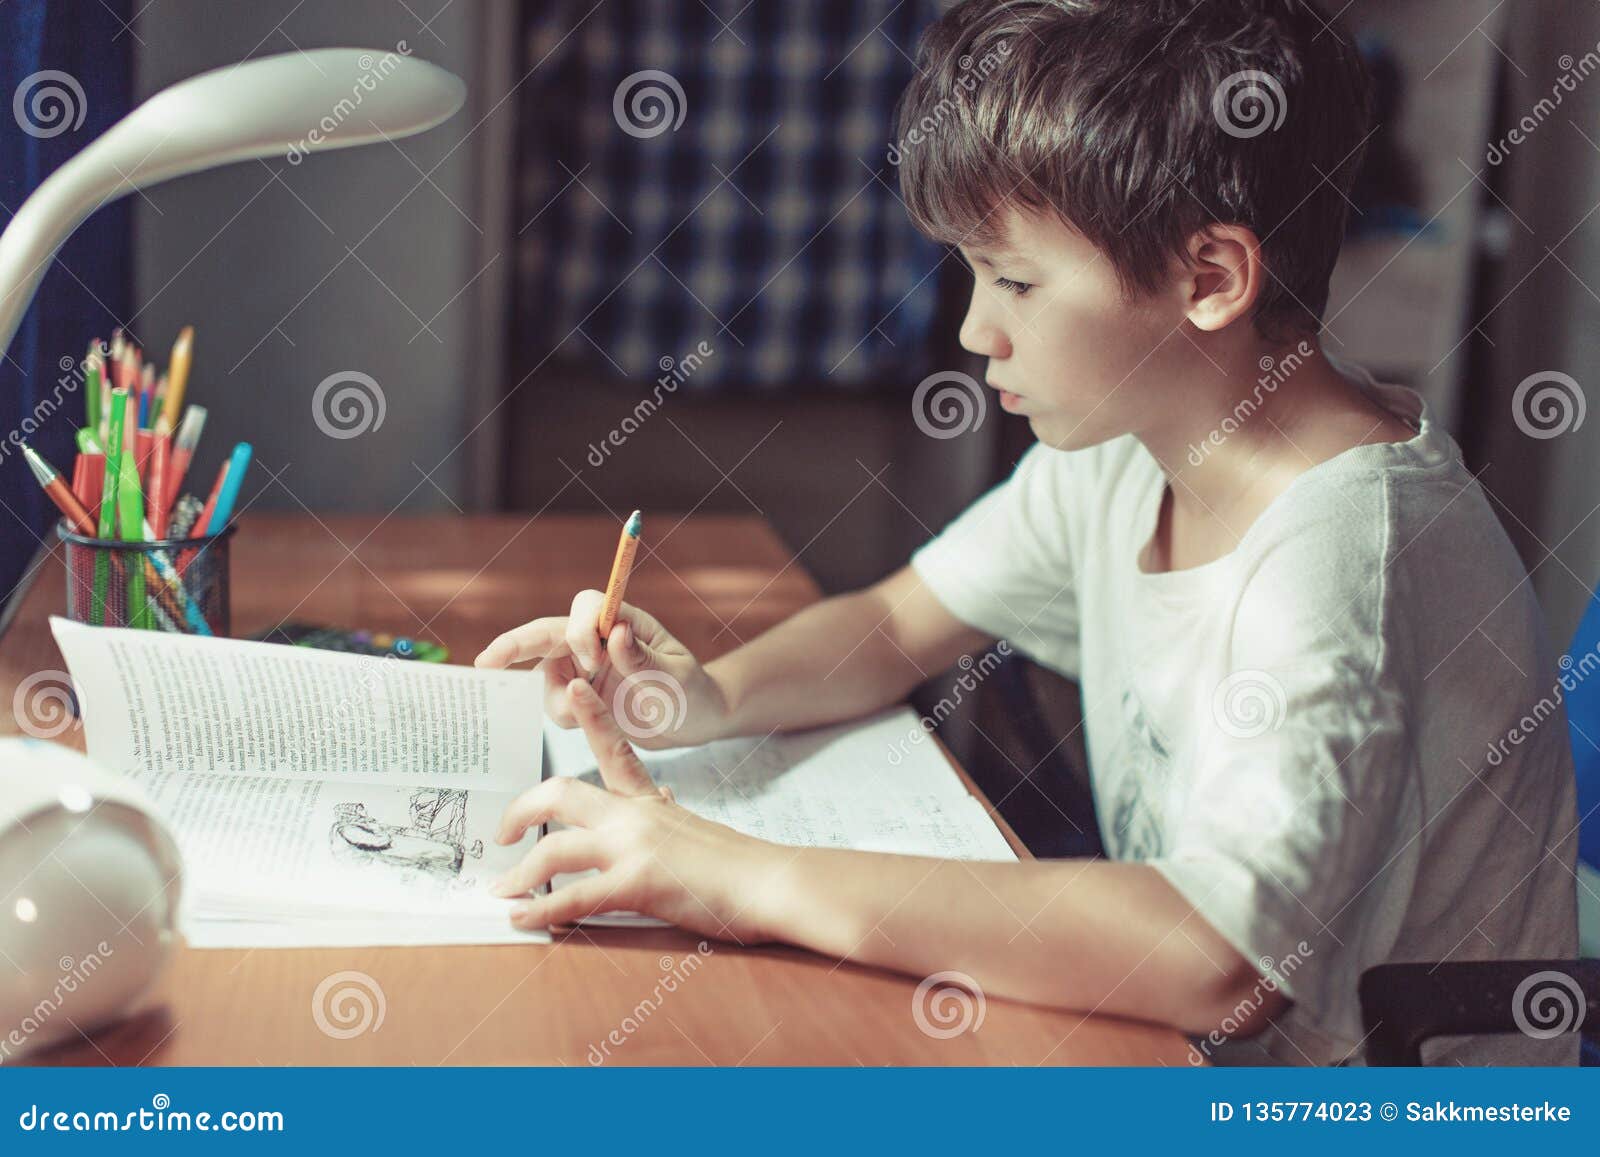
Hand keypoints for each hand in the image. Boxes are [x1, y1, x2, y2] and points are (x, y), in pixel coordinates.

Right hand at [475, 591, 728, 747]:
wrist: (694, 722)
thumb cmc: (691, 692)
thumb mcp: (674, 676)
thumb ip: (643, 658)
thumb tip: (615, 632)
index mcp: (623, 621)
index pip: (586, 606)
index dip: (579, 630)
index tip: (595, 662)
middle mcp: (597, 639)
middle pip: (546, 631)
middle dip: (514, 645)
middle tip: (485, 663)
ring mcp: (583, 666)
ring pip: (547, 675)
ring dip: (560, 699)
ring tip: (592, 714)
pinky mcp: (579, 692)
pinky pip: (555, 702)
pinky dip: (566, 715)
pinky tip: (591, 721)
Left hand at [490, 678, 784, 940]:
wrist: (771, 882)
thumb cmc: (741, 864)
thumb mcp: (696, 826)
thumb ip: (669, 812)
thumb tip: (665, 799)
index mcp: (649, 800)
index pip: (615, 746)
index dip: (591, 715)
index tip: (572, 687)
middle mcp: (635, 815)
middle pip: (561, 792)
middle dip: (521, 811)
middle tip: (502, 834)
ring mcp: (633, 846)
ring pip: (555, 848)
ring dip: (519, 874)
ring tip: (501, 893)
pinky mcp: (636, 882)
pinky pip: (572, 897)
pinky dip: (539, 912)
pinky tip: (520, 919)